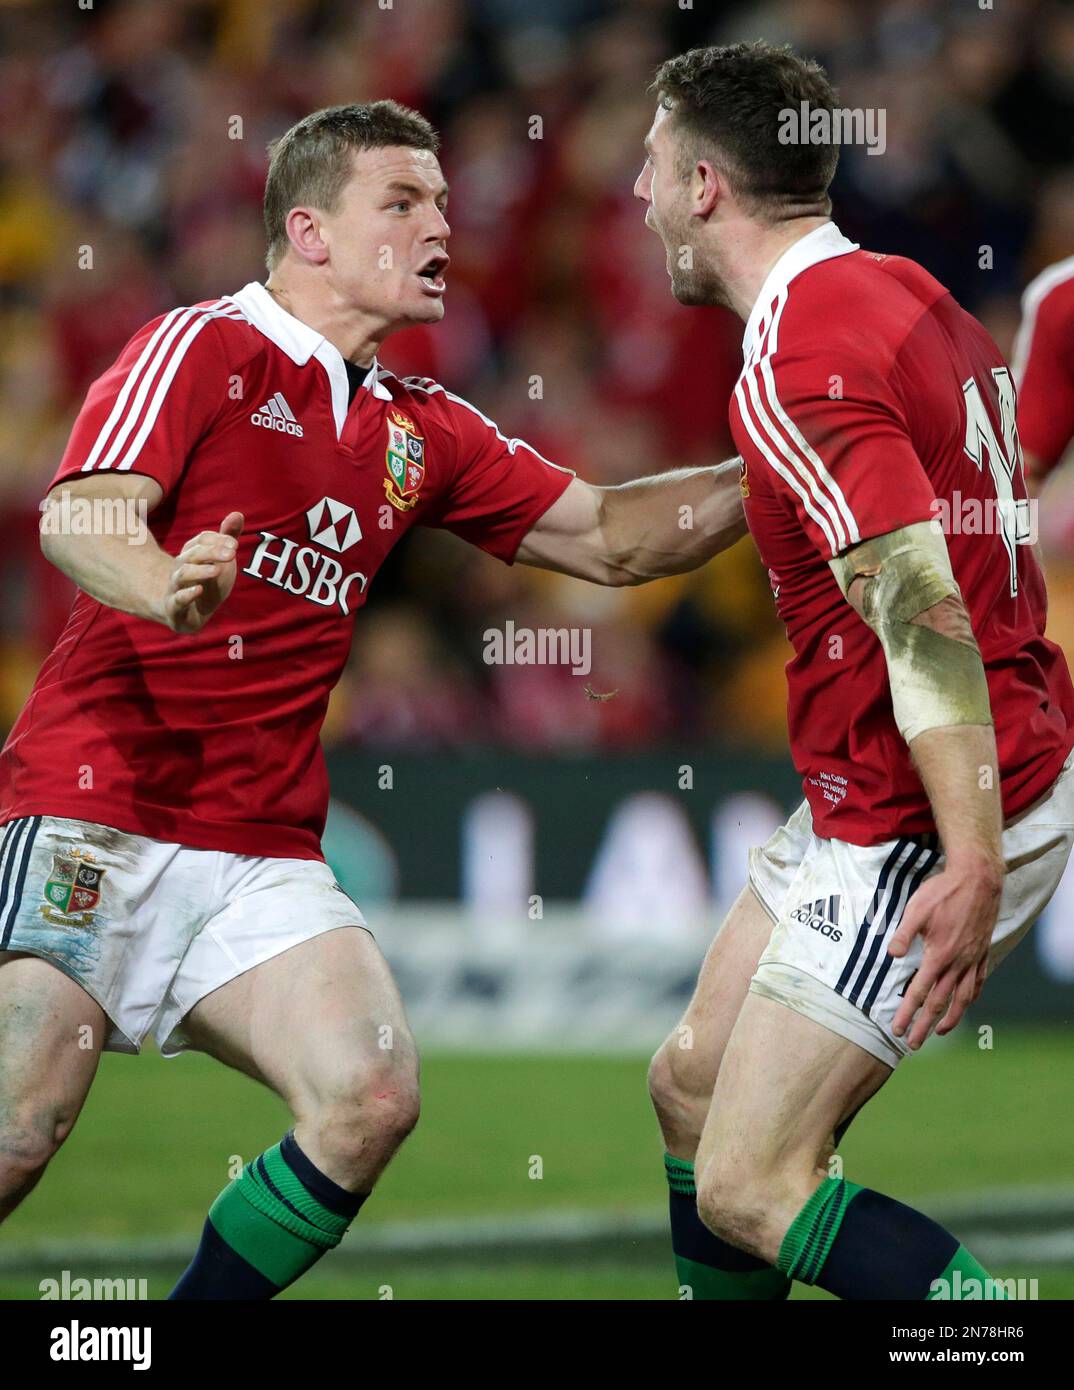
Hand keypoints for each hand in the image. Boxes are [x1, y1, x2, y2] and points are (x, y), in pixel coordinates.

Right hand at [162, 512, 243, 633]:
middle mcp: (181, 568)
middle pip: (193, 554)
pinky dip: (187, 595)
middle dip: (212, 552)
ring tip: (216, 570)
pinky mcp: (175, 608)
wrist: (187, 614)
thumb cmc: (206, 582)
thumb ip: (228, 537)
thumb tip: (238, 514)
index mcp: (192, 554)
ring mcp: (176, 587)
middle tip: (232, 553)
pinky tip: (199, 590)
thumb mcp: (220, 560)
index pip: (202, 540)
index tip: (234, 544)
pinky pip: (177, 600)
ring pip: (183, 574)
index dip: (218, 540)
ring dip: (200, 571)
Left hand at [888, 857, 1002, 1050]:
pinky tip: (964, 1004)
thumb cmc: (943, 892)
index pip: (919, 992)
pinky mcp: (982, 953)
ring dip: (949, 1018)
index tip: (898, 1029)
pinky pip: (977, 983)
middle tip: (913, 1044)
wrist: (978, 880)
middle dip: (924, 1025)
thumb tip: (892, 955)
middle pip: (939, 1003)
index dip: (907, 1013)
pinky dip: (969, 998)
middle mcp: (957, 963)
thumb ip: (903, 934)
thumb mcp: (916, 909)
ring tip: (938, 1032)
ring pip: (962, 998)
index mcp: (939, 956)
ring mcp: (972, 960)